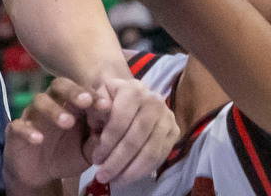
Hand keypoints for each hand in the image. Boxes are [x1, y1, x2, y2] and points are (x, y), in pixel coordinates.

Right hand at [2, 77, 96, 188]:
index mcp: (71, 106)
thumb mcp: (88, 152)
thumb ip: (99, 142)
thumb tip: (111, 132)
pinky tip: (38, 138)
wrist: (39, 172)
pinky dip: (28, 130)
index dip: (93, 95)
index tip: (106, 105)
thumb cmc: (66, 155)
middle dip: (73, 91)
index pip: (81, 92)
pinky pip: (19, 125)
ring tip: (67, 122)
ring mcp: (32, 116)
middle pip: (58, 86)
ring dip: (54, 110)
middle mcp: (51, 105)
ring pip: (39, 101)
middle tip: (86, 101)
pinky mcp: (16, 131)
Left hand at [83, 68, 179, 183]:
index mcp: (133, 90)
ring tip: (115, 180)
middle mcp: (154, 101)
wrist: (131, 97)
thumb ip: (95, 106)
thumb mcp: (96, 98)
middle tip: (103, 176)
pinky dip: (144, 169)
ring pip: (150, 152)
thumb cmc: (108, 100)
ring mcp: (167, 117)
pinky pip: (161, 156)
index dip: (106, 144)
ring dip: (131, 171)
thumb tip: (100, 112)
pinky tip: (129, 176)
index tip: (95, 160)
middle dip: (117, 161)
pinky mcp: (175, 131)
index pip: (119, 122)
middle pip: (135, 139)